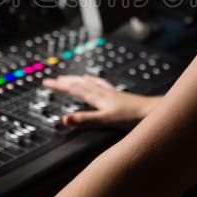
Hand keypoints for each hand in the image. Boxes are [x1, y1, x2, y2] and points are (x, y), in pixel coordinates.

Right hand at [42, 74, 160, 128]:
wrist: (150, 111)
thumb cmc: (130, 117)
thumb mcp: (104, 120)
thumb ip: (84, 119)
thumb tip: (65, 119)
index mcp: (97, 97)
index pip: (74, 89)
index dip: (59, 86)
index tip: (46, 82)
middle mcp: (102, 92)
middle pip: (79, 83)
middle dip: (65, 81)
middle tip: (52, 79)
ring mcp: (110, 92)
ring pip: (89, 82)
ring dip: (77, 79)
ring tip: (69, 76)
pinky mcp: (117, 95)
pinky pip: (101, 84)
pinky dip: (94, 80)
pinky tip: (94, 79)